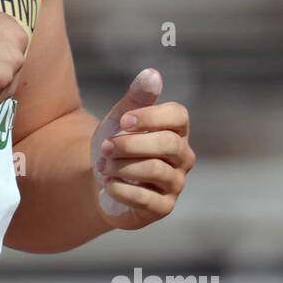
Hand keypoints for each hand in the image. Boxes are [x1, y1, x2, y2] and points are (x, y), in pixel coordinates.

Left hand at [91, 68, 194, 230]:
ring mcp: (175, 184)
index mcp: (176, 131)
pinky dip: (121, 189)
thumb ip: (136, 98)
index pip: (178, 116)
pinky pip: (146, 199)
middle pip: (168, 145)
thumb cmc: (115, 146)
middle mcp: (182, 157)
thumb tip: (153, 74)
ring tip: (101, 165)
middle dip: (131, 144)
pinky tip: (107, 185)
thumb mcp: (119, 120)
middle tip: (105, 146)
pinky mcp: (162, 208)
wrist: (99, 183)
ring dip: (122, 166)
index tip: (123, 121)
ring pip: (155, 170)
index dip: (151, 116)